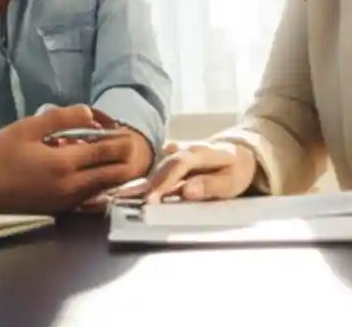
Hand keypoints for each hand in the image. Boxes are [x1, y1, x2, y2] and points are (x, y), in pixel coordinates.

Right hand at [0, 105, 141, 213]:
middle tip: (129, 149)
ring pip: (103, 189)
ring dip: (112, 174)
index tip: (128, 135)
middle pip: (112, 176)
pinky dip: (98, 185)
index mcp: (65, 163)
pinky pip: (89, 198)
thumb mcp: (28, 127)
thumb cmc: (1, 153)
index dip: (121, 143)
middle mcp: (72, 186)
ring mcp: (67, 201)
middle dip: (125, 162)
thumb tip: (89, 113)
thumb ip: (62, 118)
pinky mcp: (60, 210)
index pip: (106, 153)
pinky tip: (93, 175)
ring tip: (113, 159)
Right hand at [117, 140, 257, 202]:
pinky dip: (138, 185)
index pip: (179, 164)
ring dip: (135, 185)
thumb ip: (210, 186)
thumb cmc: (235, 170)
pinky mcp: (167, 162)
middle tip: (125, 202)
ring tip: (115, 197)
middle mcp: (183, 149)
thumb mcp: (232, 181)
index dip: (164, 181)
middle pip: (161, 168)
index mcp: (201, 151)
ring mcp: (173, 154)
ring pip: (153, 170)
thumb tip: (186, 191)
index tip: (152, 198)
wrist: (236, 153)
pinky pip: (152, 174)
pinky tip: (121, 193)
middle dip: (144, 186)